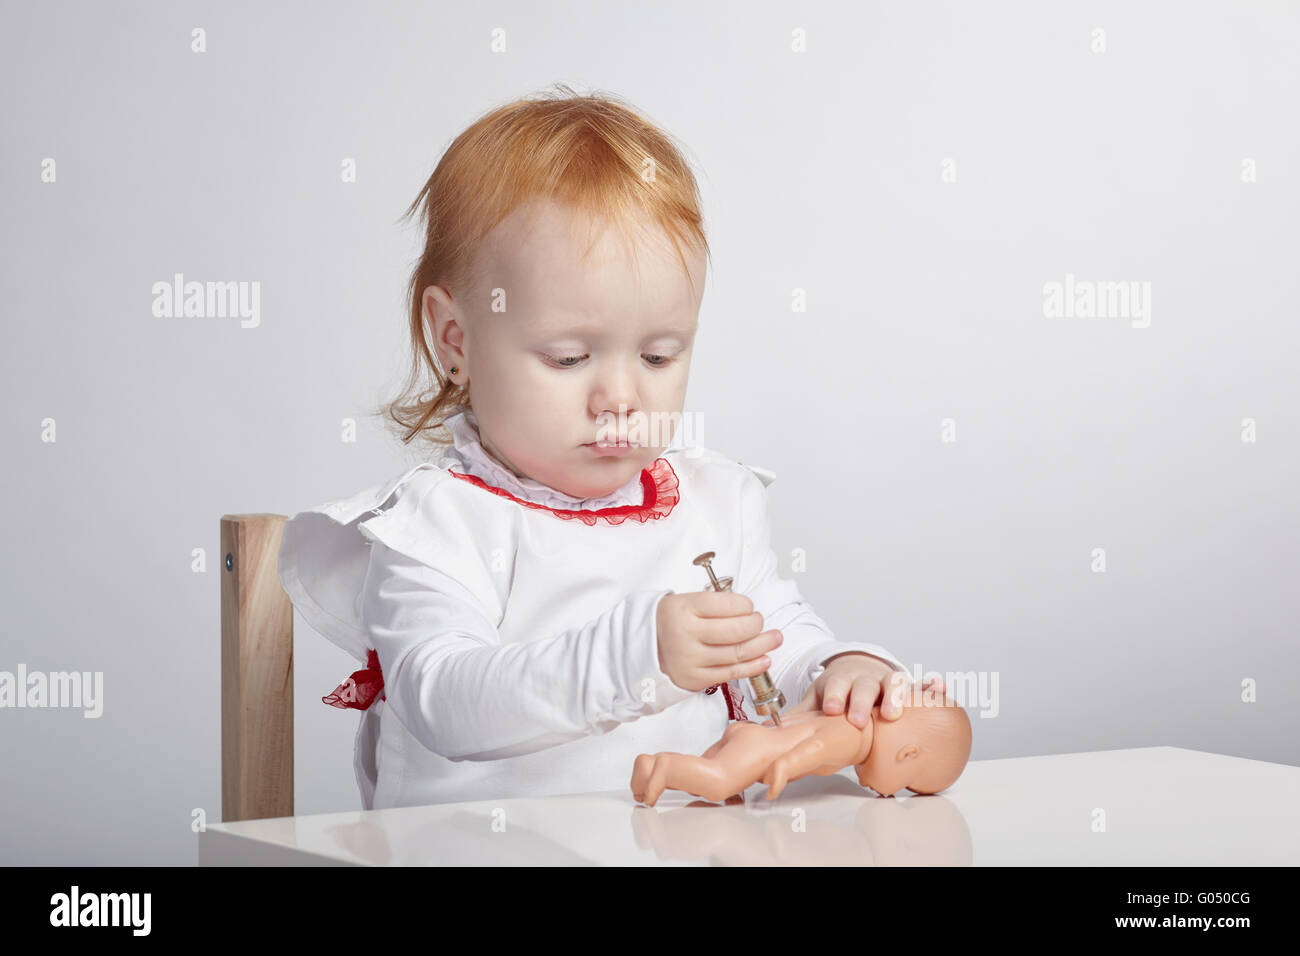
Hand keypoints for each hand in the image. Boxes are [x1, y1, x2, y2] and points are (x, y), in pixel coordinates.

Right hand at [655, 590, 783, 691]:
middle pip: (735, 631)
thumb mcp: (685, 601)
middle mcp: (685, 634)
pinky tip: (764, 659)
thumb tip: (750, 612)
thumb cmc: (672, 622)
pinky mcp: (695, 679)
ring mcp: (690, 659)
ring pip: (737, 653)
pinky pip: (731, 673)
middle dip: (756, 624)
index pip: (726, 604)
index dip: (745, 604)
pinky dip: (753, 666)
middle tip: (760, 621)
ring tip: (774, 638)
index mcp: (682, 608)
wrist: (645, 648)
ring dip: (762, 645)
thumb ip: (715, 604)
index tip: (749, 606)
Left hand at [780, 653, 944, 728]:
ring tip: (892, 713)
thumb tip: (765, 732)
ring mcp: (886, 682)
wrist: (856, 670)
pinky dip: (931, 686)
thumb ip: (798, 716)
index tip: (831, 709)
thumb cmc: (835, 692)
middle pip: (863, 687)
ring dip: (893, 696)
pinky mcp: (906, 688)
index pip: (835, 686)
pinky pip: (922, 686)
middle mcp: (863, 679)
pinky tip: (937, 688)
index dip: (834, 696)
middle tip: (857, 719)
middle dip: (860, 701)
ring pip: (893, 684)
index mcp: (839, 680)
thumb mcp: (816, 700)